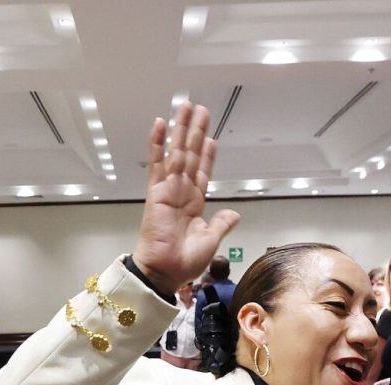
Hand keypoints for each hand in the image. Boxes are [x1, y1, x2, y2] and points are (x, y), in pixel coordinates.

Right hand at [132, 103, 240, 296]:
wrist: (165, 271)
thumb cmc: (184, 261)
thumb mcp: (211, 240)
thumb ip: (221, 224)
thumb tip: (234, 213)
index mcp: (195, 204)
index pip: (202, 172)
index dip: (207, 154)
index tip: (210, 137)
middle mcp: (182, 192)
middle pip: (190, 155)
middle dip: (195, 131)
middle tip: (198, 108)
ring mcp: (168, 189)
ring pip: (176, 152)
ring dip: (181, 129)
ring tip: (184, 106)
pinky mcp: (156, 191)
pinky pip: (157, 163)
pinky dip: (157, 143)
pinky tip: (160, 124)